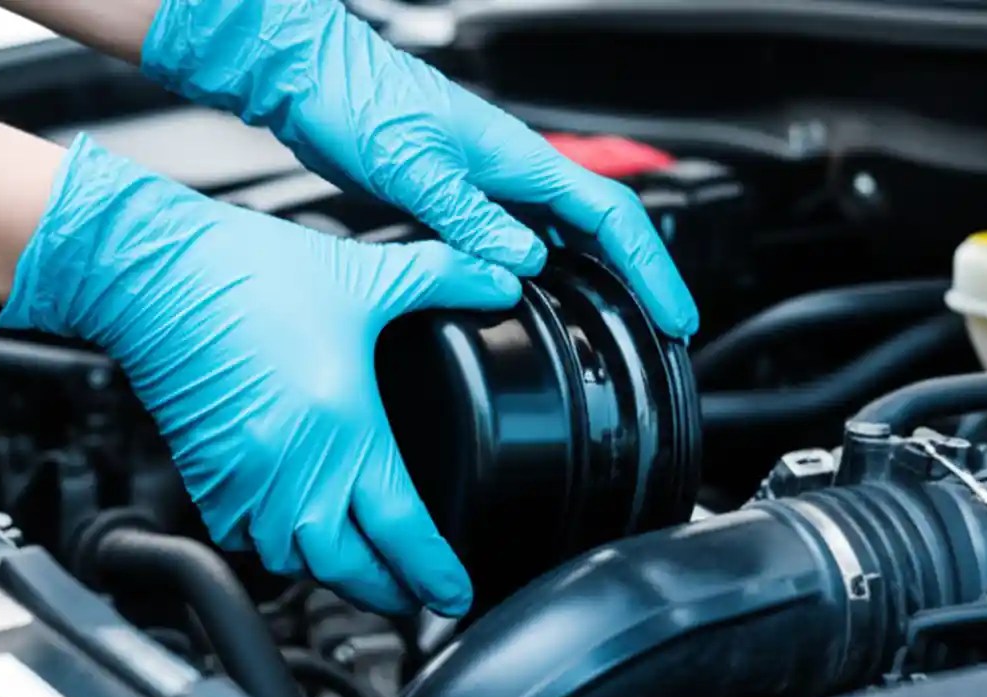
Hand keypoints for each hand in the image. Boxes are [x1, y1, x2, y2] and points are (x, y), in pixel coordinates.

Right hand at [0, 134, 522, 615]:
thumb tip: (499, 277)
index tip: (454, 593)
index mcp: (344, 433)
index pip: (403, 533)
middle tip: (416, 595)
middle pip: (348, 570)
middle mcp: (293, 473)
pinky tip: (288, 528)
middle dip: (388, 592)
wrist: (152, 273)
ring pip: (293, 562)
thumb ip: (441, 276)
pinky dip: (272, 547)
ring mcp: (244, 481)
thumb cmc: (243, 275)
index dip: (435, 573)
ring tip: (359, 566)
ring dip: (330, 572)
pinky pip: (242, 538)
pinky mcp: (205, 474)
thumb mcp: (362, 273)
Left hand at [139, 0, 697, 336]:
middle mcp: (515, 169)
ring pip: (565, 235)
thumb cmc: (359, 101)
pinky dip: (548, 269)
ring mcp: (491, 183)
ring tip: (622, 320)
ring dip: (599, 277)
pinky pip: (522, 237)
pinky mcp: (462, 195)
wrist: (313, 80)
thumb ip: (471, 220)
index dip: (649, 267)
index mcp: (519, 157)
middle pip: (600, 228)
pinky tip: (544, 292)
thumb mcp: (416, 169)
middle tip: (665, 327)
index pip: (609, 215)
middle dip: (640, 278)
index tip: (673, 312)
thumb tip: (525, 263)